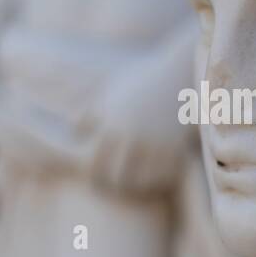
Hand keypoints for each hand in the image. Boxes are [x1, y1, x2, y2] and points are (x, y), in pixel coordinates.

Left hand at [77, 49, 195, 194]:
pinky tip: (157, 175)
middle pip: (117, 179)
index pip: (95, 165)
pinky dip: (160, 180)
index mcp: (111, 124)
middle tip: (118, 183)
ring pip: (141, 182)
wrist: (179, 71)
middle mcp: (132, 136)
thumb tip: (75, 133)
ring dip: (138, 185)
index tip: (99, 177)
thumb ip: (88, 113)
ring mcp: (155, 143)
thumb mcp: (110, 91)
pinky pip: (165, 176)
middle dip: (115, 184)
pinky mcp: (177, 146)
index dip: (95, 175)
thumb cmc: (140, 80)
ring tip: (137, 183)